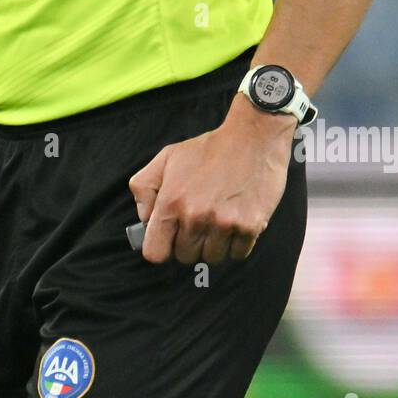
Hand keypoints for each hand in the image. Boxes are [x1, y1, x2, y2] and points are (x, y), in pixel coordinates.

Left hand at [128, 95, 296, 264]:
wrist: (252, 138)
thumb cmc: (208, 149)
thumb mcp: (167, 158)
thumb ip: (144, 187)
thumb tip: (144, 218)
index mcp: (171, 202)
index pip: (155, 253)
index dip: (161, 247)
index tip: (170, 238)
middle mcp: (195, 217)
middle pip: (185, 257)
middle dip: (189, 243)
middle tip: (199, 221)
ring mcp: (223, 224)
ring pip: (212, 258)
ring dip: (214, 245)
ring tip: (218, 220)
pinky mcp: (249, 226)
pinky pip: (238, 254)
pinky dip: (236, 244)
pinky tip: (236, 221)